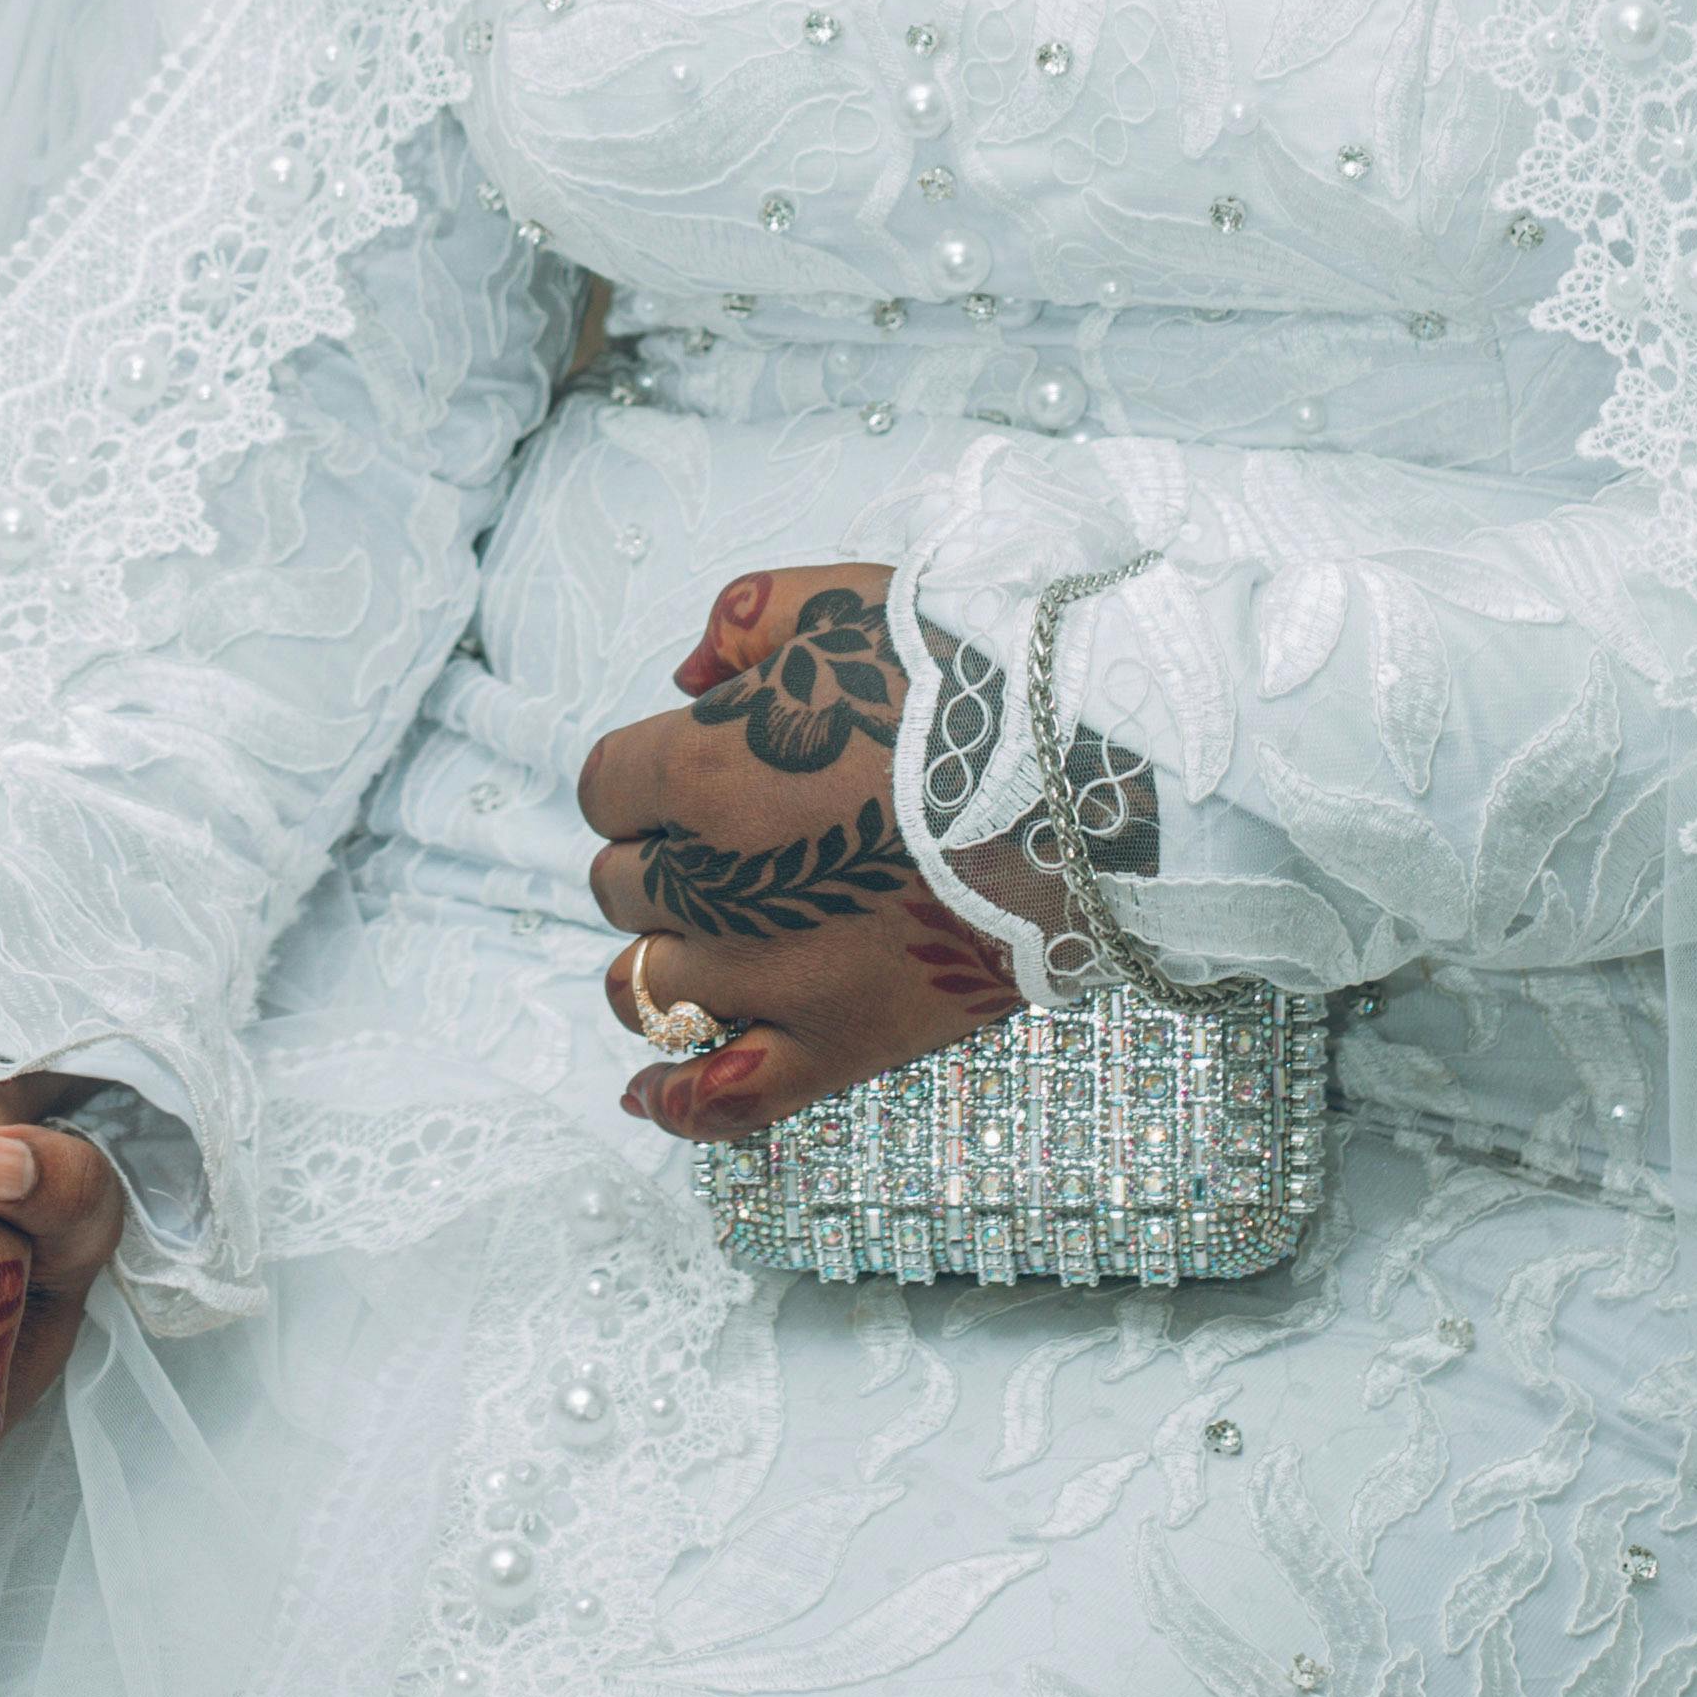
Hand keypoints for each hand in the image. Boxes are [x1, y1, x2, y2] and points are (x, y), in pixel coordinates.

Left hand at [577, 565, 1136, 1143]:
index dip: (643, 779)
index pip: (605, 789)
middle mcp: (715, 883)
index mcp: (704, 771)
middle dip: (658, 860)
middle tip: (736, 842)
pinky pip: (726, 1098)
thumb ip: (743, 618)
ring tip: (708, 939)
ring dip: (661, 961)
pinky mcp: (843, 1043)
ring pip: (645, 991)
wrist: (1092, 782)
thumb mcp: (845, 598)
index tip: (694, 773)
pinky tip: (654, 1089)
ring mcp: (775, 976)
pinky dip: (677, 1099)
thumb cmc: (972, 682)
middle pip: (620, 888)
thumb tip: (688, 676)